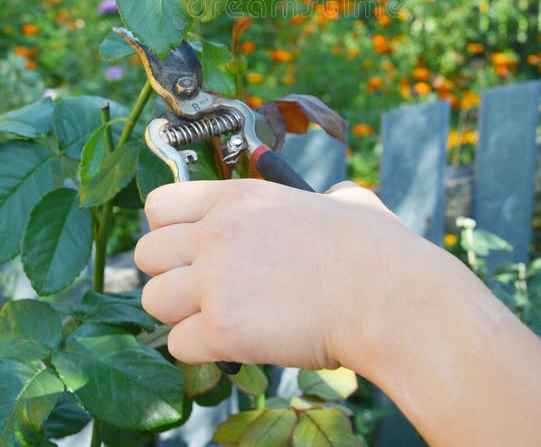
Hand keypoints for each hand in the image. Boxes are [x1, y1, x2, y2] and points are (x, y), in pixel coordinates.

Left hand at [135, 178, 404, 369]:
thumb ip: (324, 198)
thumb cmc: (378, 250)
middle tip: (203, 291)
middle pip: (145, 254)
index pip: (159, 204)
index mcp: (240, 196)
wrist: (390, 297)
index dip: (168, 229)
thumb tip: (337, 200)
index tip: (189, 248)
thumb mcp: (344, 201)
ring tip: (218, 320)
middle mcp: (217, 232)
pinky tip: (235, 345)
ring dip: (180, 315)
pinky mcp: (223, 329)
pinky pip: (178, 346)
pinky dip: (201, 351)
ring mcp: (215, 280)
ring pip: (152, 301)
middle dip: (169, 274)